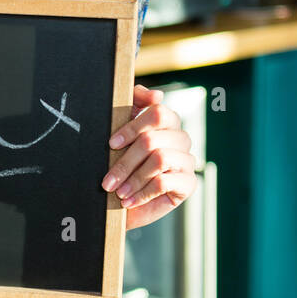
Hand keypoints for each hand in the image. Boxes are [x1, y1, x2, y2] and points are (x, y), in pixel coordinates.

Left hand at [101, 84, 196, 230]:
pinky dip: (142, 192)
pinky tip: (129, 201)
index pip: (158, 112)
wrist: (120, 204)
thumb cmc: (121, 167)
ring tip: (118, 192)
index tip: (112, 145)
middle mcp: (180, 139)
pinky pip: (164, 182)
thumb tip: (157, 94)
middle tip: (108, 180)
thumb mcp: (121, 134)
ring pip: (159, 159)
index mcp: (167, 122)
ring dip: (133, 179)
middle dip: (125, 162)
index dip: (133, 128)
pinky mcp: (189, 183)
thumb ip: (134, 103)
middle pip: (153, 140)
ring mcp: (187, 161)